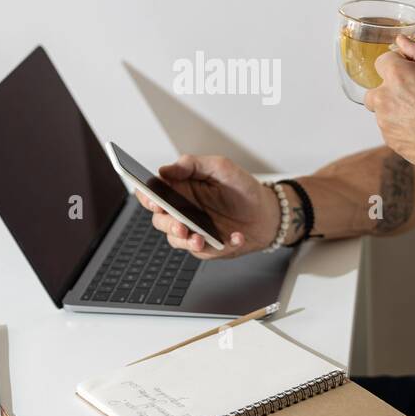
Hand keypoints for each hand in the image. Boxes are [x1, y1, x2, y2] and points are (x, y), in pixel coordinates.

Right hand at [136, 154, 279, 258]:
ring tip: (201, 238)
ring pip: (176, 240)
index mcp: (180, 189)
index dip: (148, 198)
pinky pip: (205, 251)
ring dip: (187, 241)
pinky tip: (235, 237)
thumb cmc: (242, 188)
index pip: (153, 194)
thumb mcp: (221, 167)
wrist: (266, 213)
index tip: (155, 201)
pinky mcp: (206, 247)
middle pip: (160, 220)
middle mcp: (183, 211)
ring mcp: (193, 230)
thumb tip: (166, 169)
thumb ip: (193, 164)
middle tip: (180, 225)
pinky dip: (220, 246)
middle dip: (168, 224)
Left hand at [364, 36, 414, 179]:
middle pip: (376, 88)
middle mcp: (385, 99)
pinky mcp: (390, 141)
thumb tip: (402, 41)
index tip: (413, 73)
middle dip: (392, 89)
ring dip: (396, 108)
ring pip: (382, 109)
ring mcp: (385, 123)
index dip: (399, 65)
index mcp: (398, 77)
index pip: (382, 61)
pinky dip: (401, 126)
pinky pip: (389, 127)